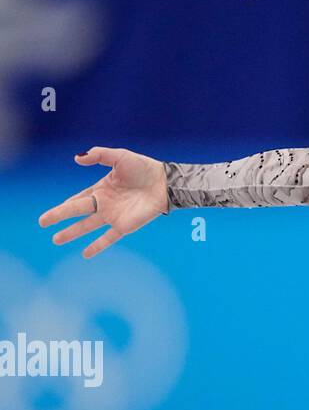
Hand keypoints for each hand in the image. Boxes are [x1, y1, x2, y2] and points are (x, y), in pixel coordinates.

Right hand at [37, 146, 168, 257]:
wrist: (165, 182)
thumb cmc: (144, 168)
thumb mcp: (120, 157)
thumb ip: (99, 155)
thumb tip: (77, 158)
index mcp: (102, 188)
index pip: (79, 198)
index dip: (65, 204)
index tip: (50, 213)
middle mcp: (105, 203)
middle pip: (77, 211)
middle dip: (59, 216)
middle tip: (43, 222)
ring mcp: (114, 216)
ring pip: (88, 226)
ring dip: (72, 233)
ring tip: (56, 240)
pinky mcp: (125, 225)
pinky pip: (108, 238)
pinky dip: (97, 246)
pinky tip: (85, 254)